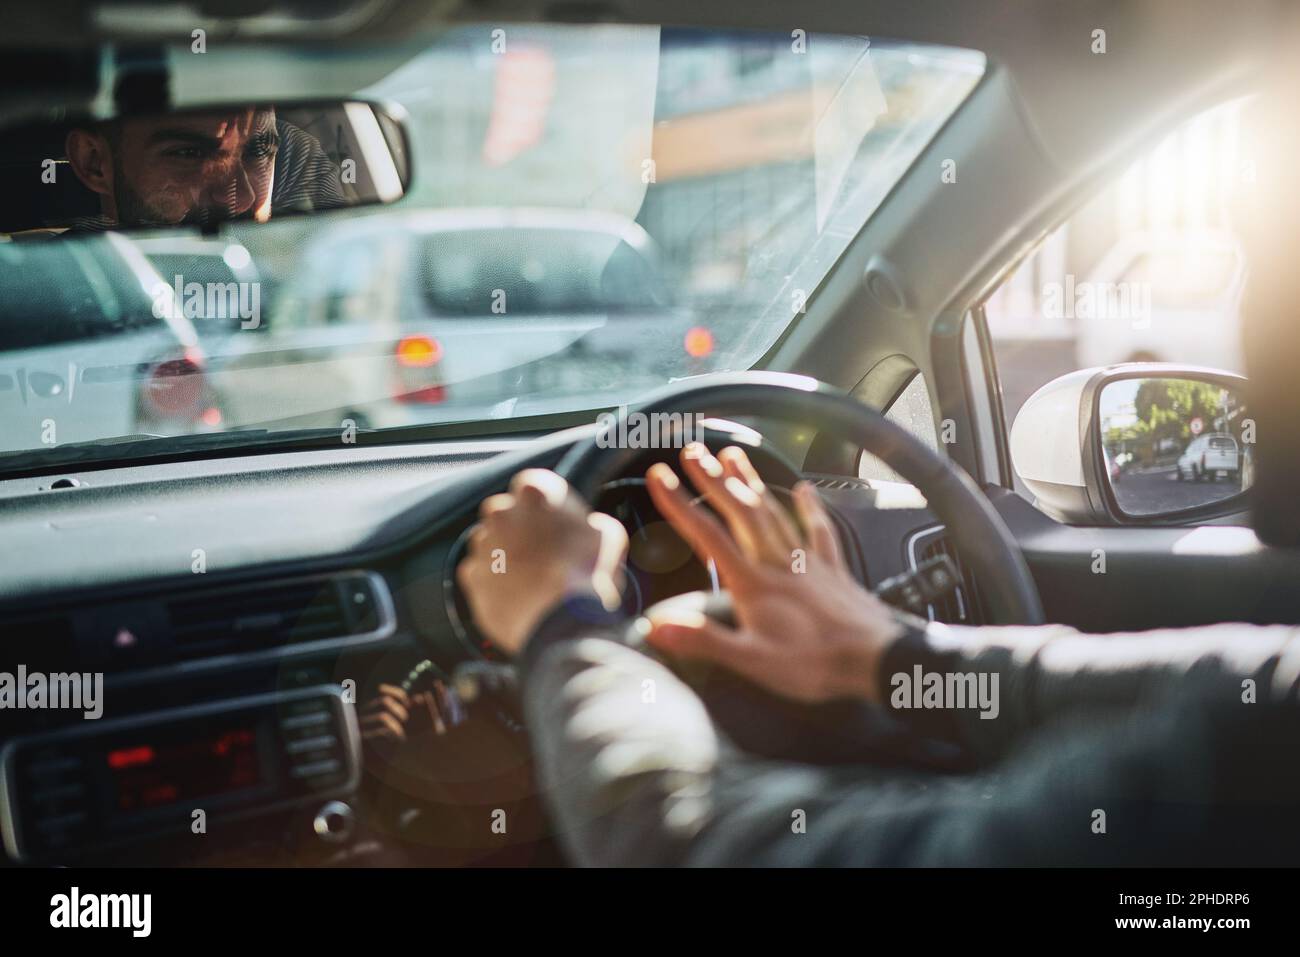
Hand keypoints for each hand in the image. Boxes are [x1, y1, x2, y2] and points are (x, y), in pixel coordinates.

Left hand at [457, 469, 627, 655]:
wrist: (564, 624)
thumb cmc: (589, 577)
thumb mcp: (609, 536)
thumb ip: (591, 522)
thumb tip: (590, 527)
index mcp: (535, 494)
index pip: (532, 485)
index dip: (543, 505)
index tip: (552, 520)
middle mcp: (502, 513)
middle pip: (506, 512)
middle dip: (520, 528)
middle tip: (543, 552)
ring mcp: (483, 545)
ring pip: (489, 542)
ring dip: (505, 554)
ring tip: (531, 579)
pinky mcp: (472, 576)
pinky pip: (479, 572)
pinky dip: (493, 581)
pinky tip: (516, 594)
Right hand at [644, 443, 901, 703]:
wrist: (876, 660)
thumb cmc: (816, 664)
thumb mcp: (752, 661)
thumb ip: (704, 640)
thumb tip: (658, 626)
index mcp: (754, 584)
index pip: (708, 535)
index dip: (681, 503)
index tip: (661, 477)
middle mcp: (778, 564)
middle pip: (741, 511)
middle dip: (714, 479)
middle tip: (694, 451)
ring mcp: (806, 562)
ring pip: (773, 512)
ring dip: (751, 482)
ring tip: (735, 455)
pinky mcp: (832, 570)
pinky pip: (819, 530)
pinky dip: (811, 508)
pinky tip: (805, 490)